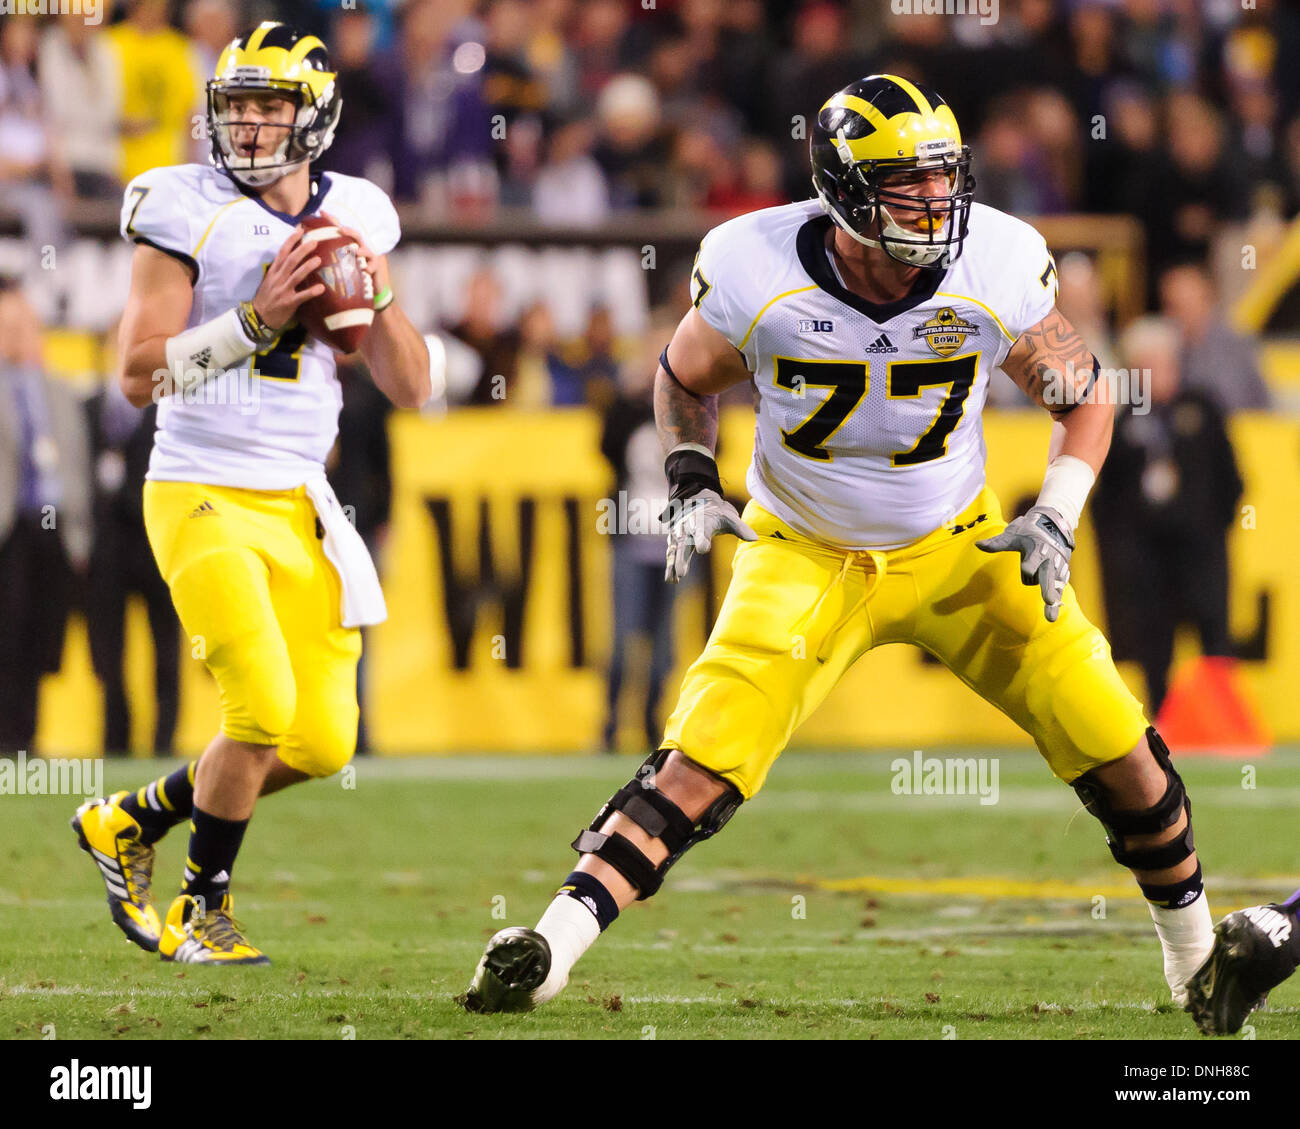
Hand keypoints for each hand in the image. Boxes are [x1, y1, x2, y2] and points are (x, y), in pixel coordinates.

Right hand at [251, 226, 325, 331]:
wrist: (259, 317)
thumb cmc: (267, 298)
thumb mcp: (270, 281)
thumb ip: (280, 271)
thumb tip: (294, 259)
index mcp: (274, 271)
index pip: (282, 252)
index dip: (291, 240)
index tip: (300, 229)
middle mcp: (278, 278)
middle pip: (291, 260)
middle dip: (302, 250)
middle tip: (314, 241)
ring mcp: (283, 290)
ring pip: (296, 276)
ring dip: (307, 267)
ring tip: (319, 260)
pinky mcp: (289, 302)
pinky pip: (301, 296)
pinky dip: (311, 292)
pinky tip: (321, 288)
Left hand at [322, 214, 388, 295]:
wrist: (362, 289)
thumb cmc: (346, 275)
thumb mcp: (334, 263)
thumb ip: (323, 255)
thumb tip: (303, 249)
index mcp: (347, 244)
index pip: (339, 229)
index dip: (331, 219)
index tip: (321, 212)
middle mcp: (358, 247)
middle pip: (355, 235)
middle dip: (349, 231)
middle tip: (341, 229)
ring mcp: (367, 257)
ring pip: (366, 250)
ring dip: (362, 250)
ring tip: (356, 251)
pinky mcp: (373, 268)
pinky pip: (372, 267)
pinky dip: (369, 268)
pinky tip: (366, 270)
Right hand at [664, 489, 757, 582]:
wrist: (697, 500)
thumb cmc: (716, 512)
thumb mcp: (729, 517)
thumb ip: (740, 528)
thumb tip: (754, 539)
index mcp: (702, 521)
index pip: (701, 530)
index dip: (701, 539)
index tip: (703, 549)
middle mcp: (688, 527)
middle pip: (683, 543)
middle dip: (681, 558)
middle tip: (682, 572)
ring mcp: (679, 534)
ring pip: (674, 550)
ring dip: (673, 565)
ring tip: (674, 580)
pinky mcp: (675, 541)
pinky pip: (671, 554)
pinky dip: (670, 566)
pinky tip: (672, 580)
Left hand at [975, 505, 1073, 621]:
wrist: (1053, 526)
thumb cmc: (1028, 533)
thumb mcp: (1013, 536)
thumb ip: (997, 543)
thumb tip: (978, 544)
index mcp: (1037, 549)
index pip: (1032, 559)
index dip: (1029, 564)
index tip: (1026, 570)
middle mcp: (1049, 559)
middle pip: (1047, 575)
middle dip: (1048, 588)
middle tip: (1048, 600)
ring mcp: (1057, 567)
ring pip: (1054, 585)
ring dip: (1053, 599)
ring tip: (1050, 617)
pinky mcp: (1061, 573)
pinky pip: (1058, 588)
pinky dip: (1056, 600)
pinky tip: (1052, 614)